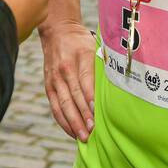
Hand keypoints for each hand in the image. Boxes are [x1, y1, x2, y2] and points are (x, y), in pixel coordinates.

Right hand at [40, 22, 95, 141]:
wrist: (57, 31)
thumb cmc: (82, 42)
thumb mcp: (95, 47)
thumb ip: (103, 66)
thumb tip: (118, 89)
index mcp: (81, 56)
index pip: (85, 80)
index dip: (90, 98)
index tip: (97, 113)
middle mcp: (65, 68)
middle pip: (74, 95)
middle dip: (83, 116)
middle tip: (93, 131)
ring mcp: (54, 78)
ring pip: (62, 104)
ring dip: (73, 122)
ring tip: (83, 137)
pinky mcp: (48, 85)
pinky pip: (54, 106)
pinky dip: (63, 121)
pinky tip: (72, 131)